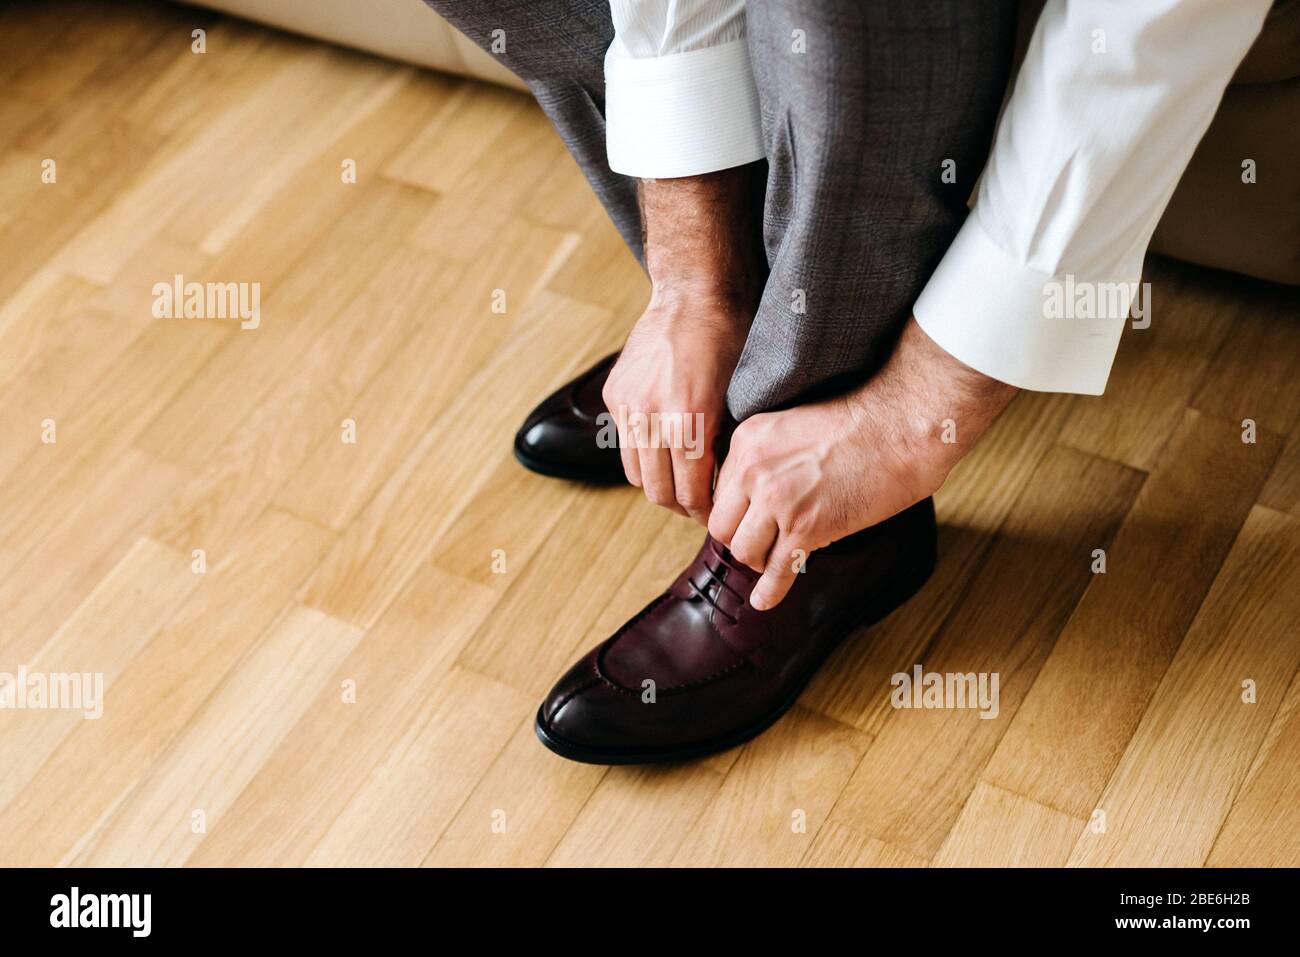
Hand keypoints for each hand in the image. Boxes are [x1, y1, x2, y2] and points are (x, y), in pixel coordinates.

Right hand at [604, 166, 764, 522]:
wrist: (695, 291)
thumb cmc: (732, 339)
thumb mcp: (741, 397)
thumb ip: (725, 444)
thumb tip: (726, 487)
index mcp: (688, 421)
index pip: (690, 492)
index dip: (703, 511)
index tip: (714, 514)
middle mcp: (651, 417)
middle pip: (656, 491)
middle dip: (679, 505)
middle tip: (697, 506)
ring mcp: (627, 405)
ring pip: (633, 471)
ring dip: (656, 482)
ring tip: (679, 481)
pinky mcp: (615, 394)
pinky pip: (624, 439)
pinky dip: (642, 450)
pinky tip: (664, 445)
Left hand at [708, 319, 1016, 608]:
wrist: (900, 427)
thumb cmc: (859, 421)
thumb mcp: (791, 424)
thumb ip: (765, 456)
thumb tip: (753, 496)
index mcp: (747, 440)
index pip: (719, 492)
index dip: (734, 511)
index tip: (746, 521)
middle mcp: (753, 471)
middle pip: (722, 526)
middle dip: (740, 538)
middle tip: (759, 542)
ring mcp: (778, 501)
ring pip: (744, 552)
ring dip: (759, 560)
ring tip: (774, 559)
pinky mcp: (807, 528)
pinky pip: (777, 572)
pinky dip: (769, 592)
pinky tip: (764, 600)